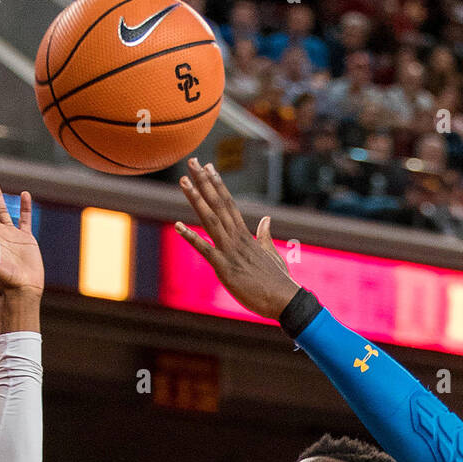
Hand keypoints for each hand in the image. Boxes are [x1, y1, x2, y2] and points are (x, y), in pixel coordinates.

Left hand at [175, 158, 298, 319]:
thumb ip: (264, 236)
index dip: (217, 184)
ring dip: (197, 200)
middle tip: (192, 161)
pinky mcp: (225, 268)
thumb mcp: (271, 254)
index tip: (208, 167)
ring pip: (211, 220)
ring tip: (184, 181)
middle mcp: (237, 238)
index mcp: (246, 235)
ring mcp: (230, 252)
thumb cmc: (279, 281)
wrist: (285, 300)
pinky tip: (177, 225)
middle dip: (204, 182)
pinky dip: (191, 237)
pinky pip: (205, 250)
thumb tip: (265, 220)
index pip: (228, 204)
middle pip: (218, 204)